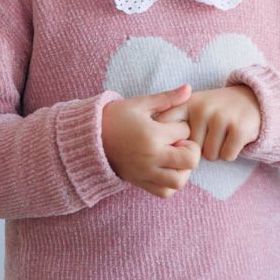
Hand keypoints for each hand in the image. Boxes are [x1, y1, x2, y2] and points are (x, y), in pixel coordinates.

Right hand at [101, 84, 201, 198]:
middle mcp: (151, 156)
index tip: (170, 123)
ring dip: (183, 169)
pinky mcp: (140, 182)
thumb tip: (189, 88)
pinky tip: (166, 169)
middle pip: (190, 160)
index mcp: (152, 134)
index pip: (185, 131)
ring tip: (174, 157)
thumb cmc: (114, 117)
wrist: (88, 137)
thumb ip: (166, 98)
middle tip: (179, 142)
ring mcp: (145, 172)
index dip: (182, 125)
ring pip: (179, 181)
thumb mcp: (140, 104)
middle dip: (191, 149)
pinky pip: (165, 192)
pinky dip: (171, 183)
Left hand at [153, 84, 260, 161]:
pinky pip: (226, 156)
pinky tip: (233, 139)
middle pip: (191, 149)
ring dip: (216, 152)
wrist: (253, 100)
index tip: (172, 142)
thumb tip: (165, 150)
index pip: (167, 127)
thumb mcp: (193, 107)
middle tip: (210, 134)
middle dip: (200, 148)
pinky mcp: (239, 129)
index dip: (169, 141)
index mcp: (187, 103)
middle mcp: (203, 108)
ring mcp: (222, 117)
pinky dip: (230, 153)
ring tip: (222, 135)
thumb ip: (173, 122)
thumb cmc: (216, 111)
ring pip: (209, 155)